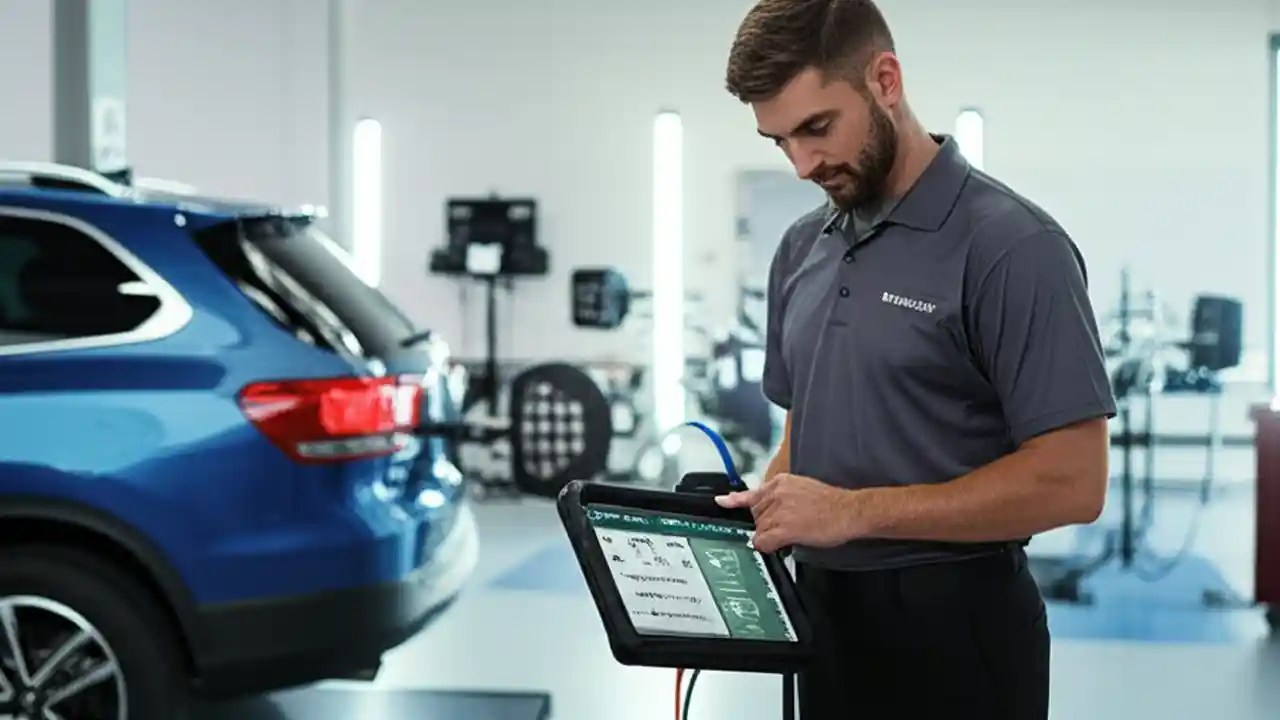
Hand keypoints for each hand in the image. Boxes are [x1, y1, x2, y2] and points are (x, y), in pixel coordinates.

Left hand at [715, 473, 862, 552]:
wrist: (848, 511)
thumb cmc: (831, 504)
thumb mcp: (802, 489)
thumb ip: (782, 497)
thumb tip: (771, 511)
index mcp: (780, 482)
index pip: (752, 494)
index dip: (736, 501)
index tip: (722, 501)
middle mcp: (776, 494)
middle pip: (756, 515)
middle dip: (767, 524)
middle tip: (787, 527)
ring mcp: (779, 511)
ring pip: (759, 529)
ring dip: (771, 536)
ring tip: (793, 532)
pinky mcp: (784, 527)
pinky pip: (763, 541)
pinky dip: (768, 546)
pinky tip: (779, 545)